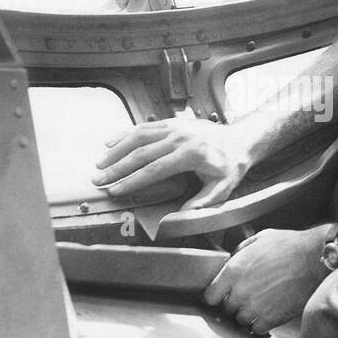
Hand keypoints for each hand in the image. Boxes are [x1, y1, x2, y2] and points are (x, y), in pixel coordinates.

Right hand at [93, 118, 252, 208]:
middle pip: (141, 153)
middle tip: (98, 180)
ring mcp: (174, 127)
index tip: (116, 190)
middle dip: (117, 168)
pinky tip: (110, 142)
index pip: (155, 169)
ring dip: (116, 150)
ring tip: (100, 164)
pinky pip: (144, 127)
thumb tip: (180, 215)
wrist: (239, 139)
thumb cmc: (230, 165)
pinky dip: (125, 134)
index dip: (133, 181)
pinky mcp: (171, 122)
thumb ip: (201, 202)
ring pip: (139, 136)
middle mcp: (180, 137)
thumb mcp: (222, 187)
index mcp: (191, 154)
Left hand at [204, 226, 329, 334]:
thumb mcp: (261, 238)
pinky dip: (260, 324)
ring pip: (240, 320)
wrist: (316, 260)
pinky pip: (257, 329)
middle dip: (234, 302)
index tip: (222, 294)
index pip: (211, 295)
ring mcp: (256, 307)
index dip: (217, 294)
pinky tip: (267, 313)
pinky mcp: (272, 318)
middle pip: (226, 308)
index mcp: (234, 271)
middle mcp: (241, 291)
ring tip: (259, 305)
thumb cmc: (291, 247)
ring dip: (247, 314)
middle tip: (246, 296)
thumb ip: (242, 250)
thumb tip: (234, 259)